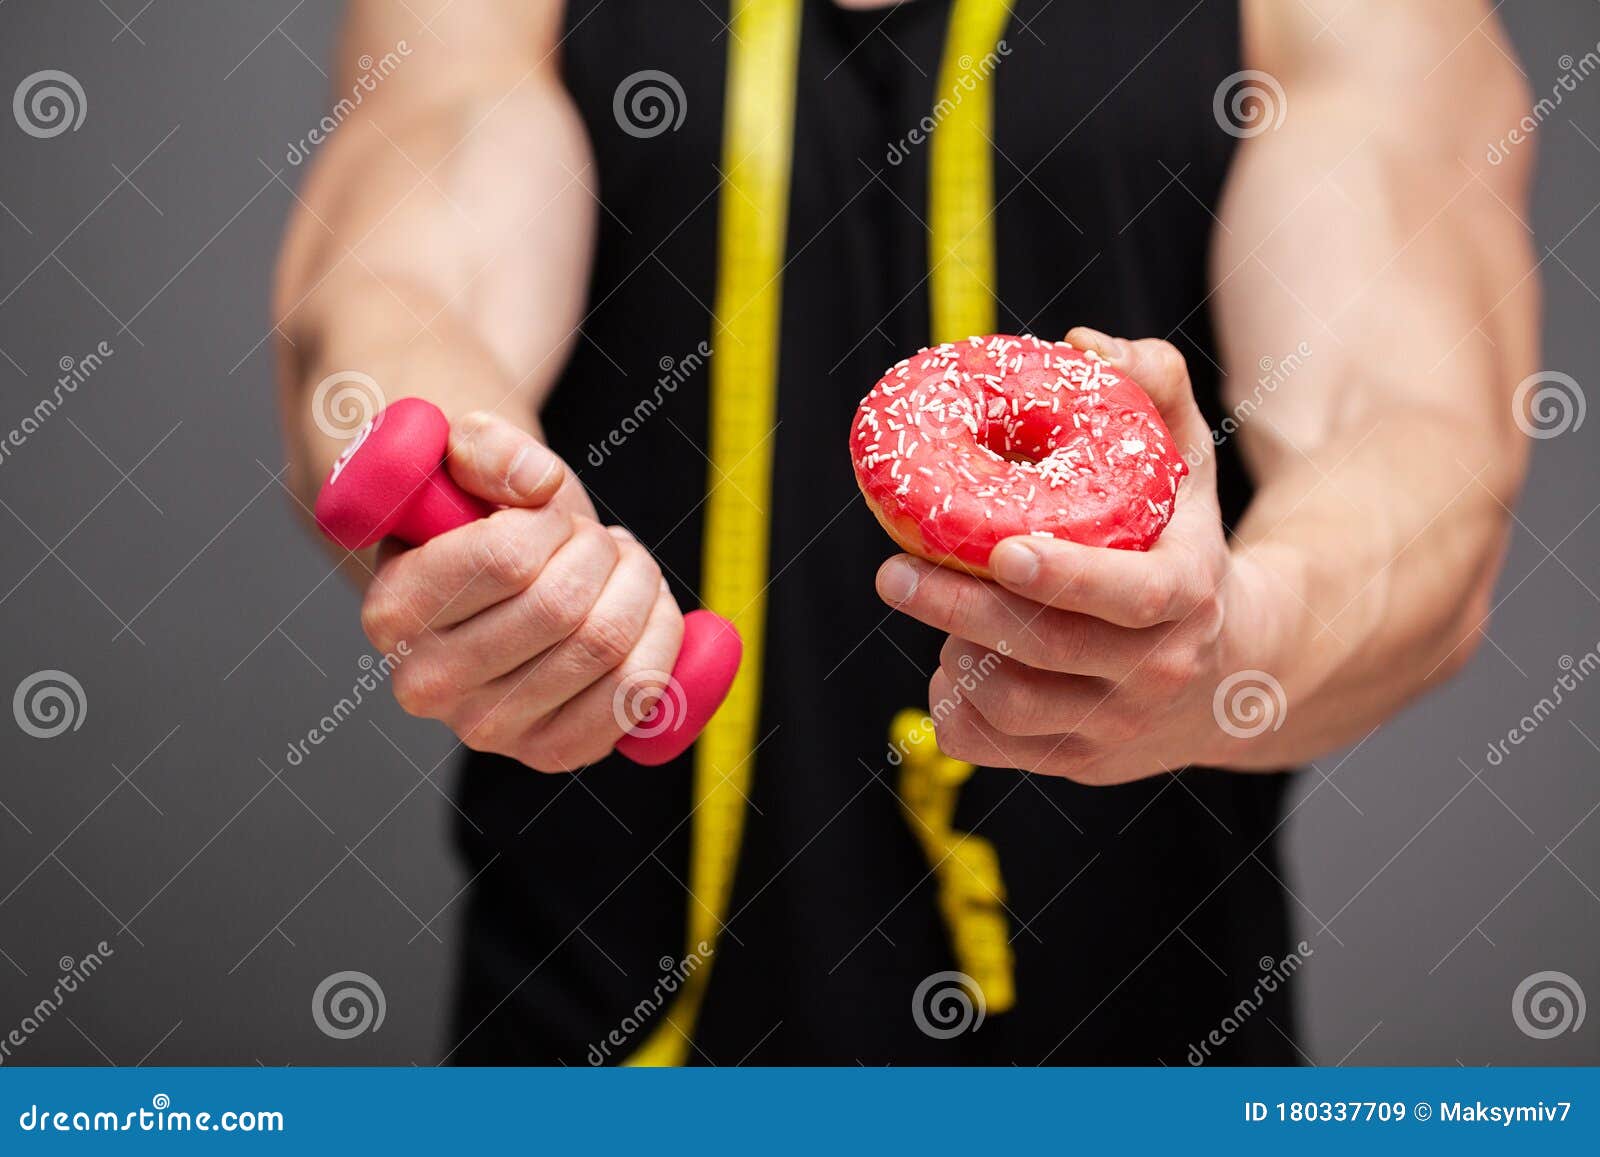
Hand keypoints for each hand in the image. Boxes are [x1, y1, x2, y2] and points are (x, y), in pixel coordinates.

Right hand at [357, 411, 683, 770]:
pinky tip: (645, 612)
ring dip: (638, 587)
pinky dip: (662, 643)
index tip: (550, 511)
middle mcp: (427, 684)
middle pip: (564, 608)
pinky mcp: (549, 751)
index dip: (553, 522)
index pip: (506, 559)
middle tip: (597, 539)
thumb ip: (485, 446)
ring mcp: (488, 729)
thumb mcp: (464, 453)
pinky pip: (634, 699)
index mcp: (392, 610)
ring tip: (622, 566)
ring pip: (606, 647)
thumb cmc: (479, 510)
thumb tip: (537, 481)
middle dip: (602, 552)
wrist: (490, 576)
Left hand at [875, 329, 1282, 783]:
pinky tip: (950, 663)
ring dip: (956, 656)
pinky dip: (954, 708)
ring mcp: (1116, 727)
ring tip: (936, 607)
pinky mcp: (1078, 764)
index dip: (1064, 576)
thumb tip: (1081, 345)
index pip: (1129, 596)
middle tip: (894, 573)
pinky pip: (991, 746)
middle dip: (959, 612)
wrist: (1232, 672)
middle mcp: (1158, 671)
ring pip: (1011, 708)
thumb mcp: (1189, 464)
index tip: (999, 549)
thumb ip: (1154, 389)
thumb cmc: (1185, 545)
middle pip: (1048, 653)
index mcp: (1188, 594)